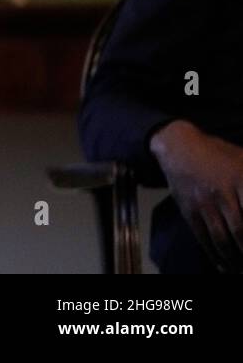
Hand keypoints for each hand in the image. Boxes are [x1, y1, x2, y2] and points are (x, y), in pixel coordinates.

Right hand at [151, 120, 242, 271]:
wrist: (179, 146)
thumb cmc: (219, 154)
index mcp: (241, 179)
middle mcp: (223, 193)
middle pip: (240, 231)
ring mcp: (204, 202)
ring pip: (222, 239)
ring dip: (234, 260)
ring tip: (241, 269)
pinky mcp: (189, 210)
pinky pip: (202, 237)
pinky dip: (214, 255)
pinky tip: (224, 266)